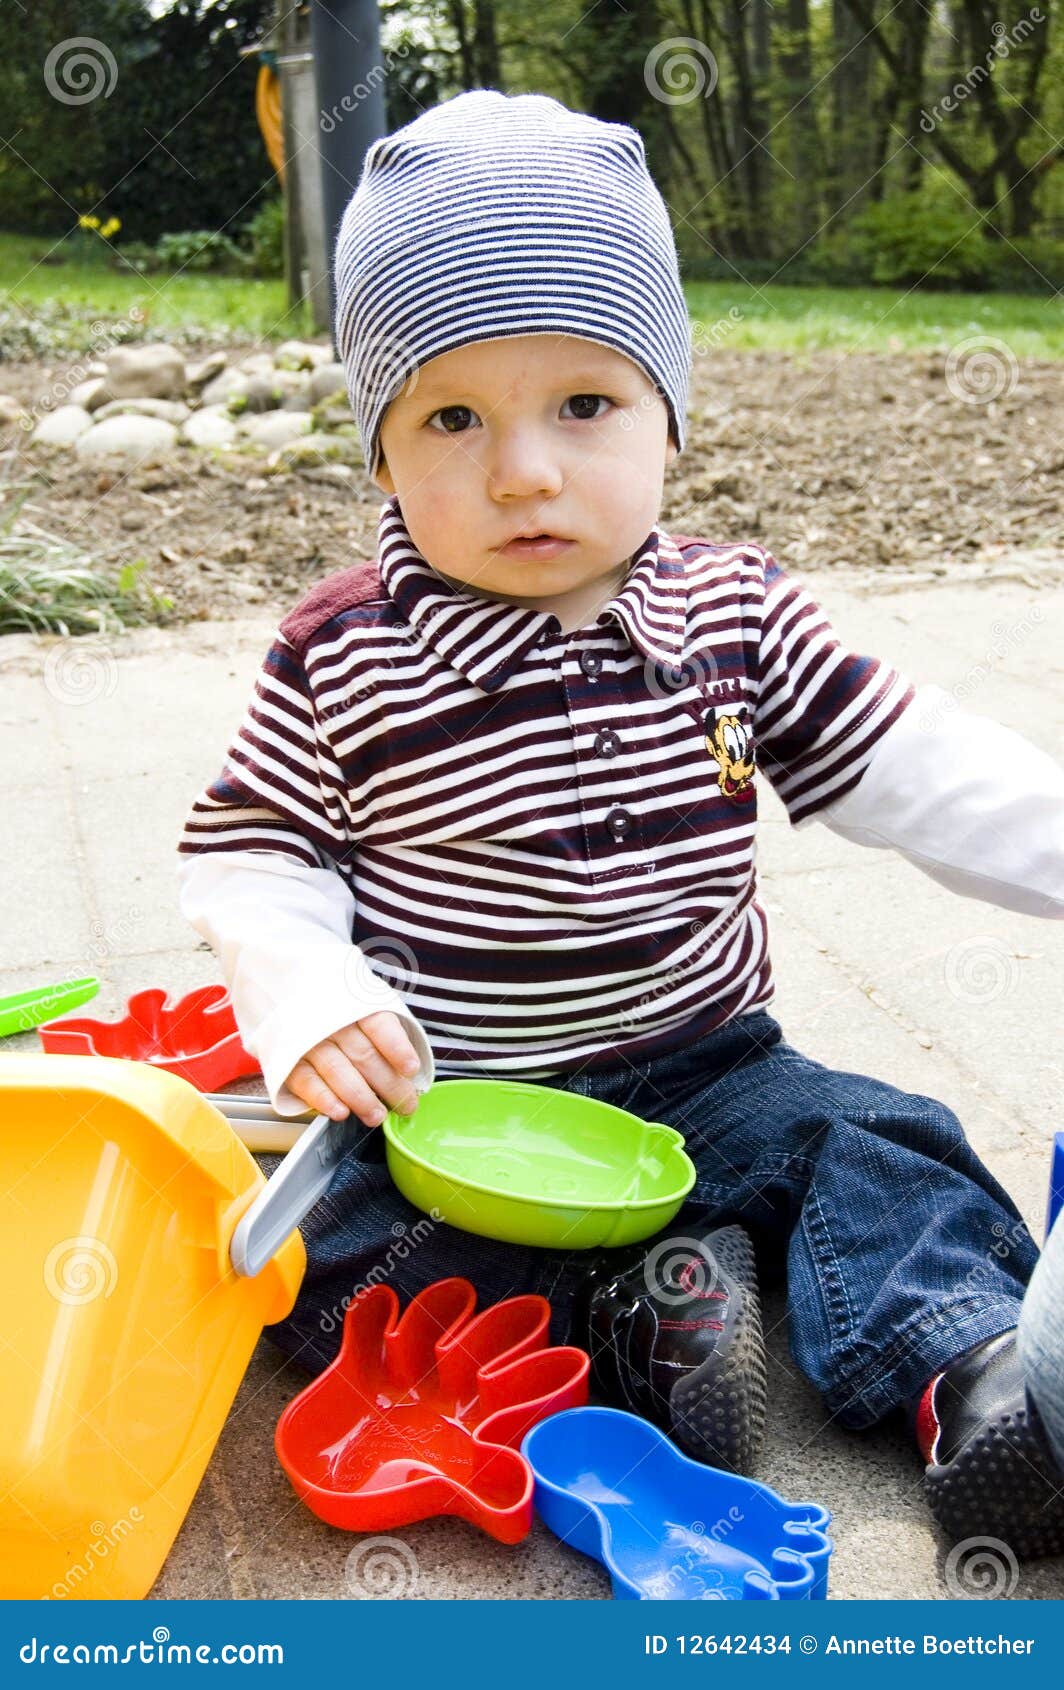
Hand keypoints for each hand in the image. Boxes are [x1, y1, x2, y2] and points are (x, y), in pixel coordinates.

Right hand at [285, 1011, 421, 1125]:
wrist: (290, 998)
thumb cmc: (340, 1013)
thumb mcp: (366, 1009)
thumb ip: (387, 1034)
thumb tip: (411, 1069)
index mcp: (355, 1005)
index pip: (379, 1025)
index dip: (396, 1048)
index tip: (411, 1069)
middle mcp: (332, 1023)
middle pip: (364, 1055)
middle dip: (388, 1084)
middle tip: (406, 1105)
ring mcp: (308, 1042)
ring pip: (337, 1072)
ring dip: (360, 1097)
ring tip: (377, 1115)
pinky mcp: (289, 1062)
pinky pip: (306, 1082)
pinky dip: (324, 1099)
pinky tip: (341, 1112)